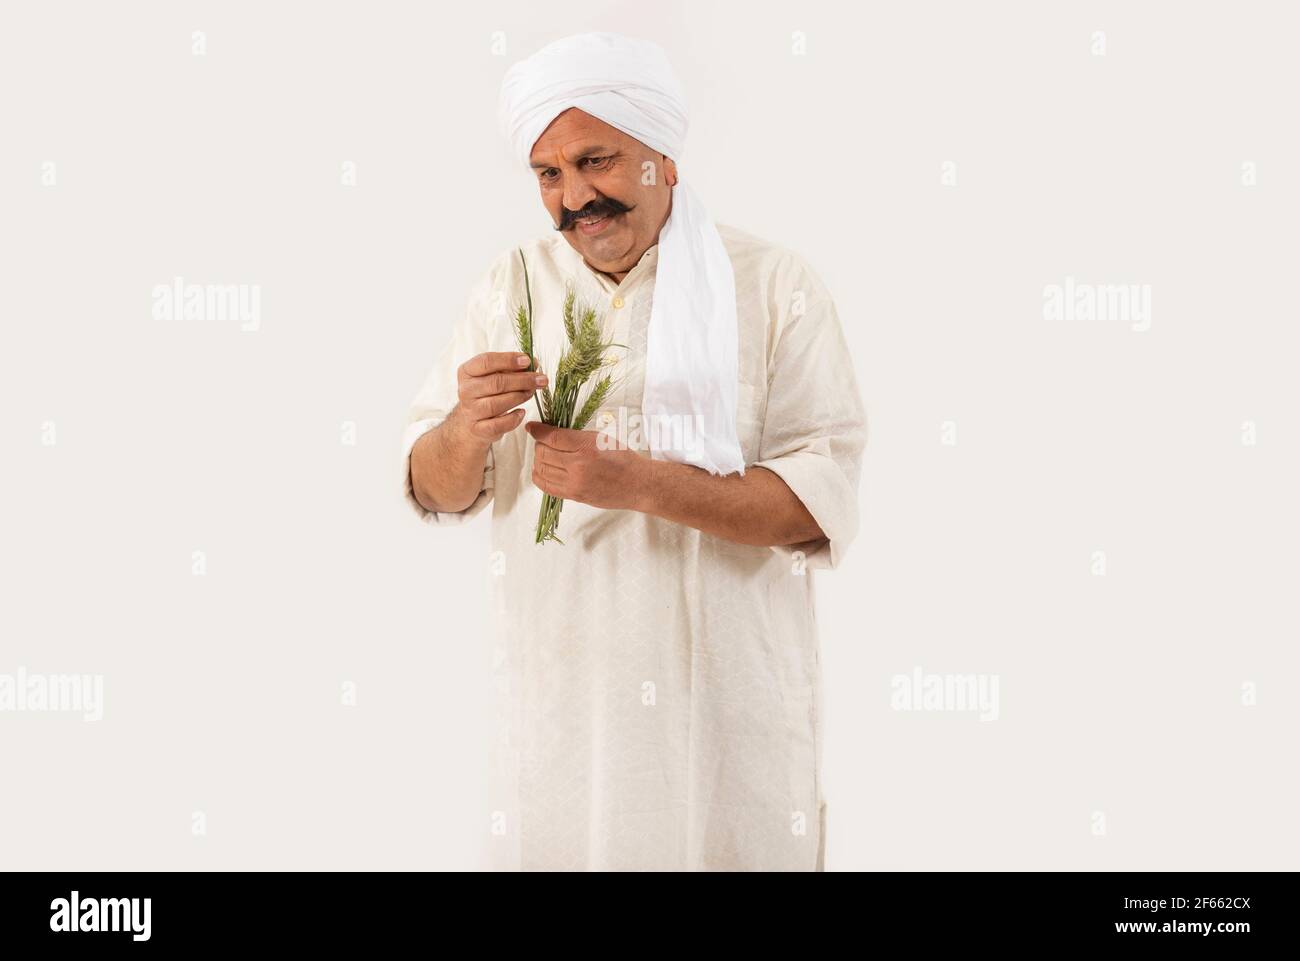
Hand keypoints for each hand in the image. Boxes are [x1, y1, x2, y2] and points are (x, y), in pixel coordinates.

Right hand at [452, 352, 546, 445]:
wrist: (472, 421)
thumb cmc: (487, 393)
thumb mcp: (495, 376)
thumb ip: (512, 368)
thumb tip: (534, 363)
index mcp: (467, 372)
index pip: (486, 361)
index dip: (508, 359)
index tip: (528, 361)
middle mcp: (466, 391)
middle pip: (495, 383)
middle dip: (522, 380)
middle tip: (541, 379)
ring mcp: (470, 411)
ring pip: (497, 404)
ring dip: (519, 397)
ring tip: (531, 392)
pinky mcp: (478, 429)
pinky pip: (498, 425)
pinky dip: (513, 419)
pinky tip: (522, 412)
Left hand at [525, 421, 648, 510]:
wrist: (637, 483)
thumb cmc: (622, 457)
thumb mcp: (600, 438)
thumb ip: (575, 436)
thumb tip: (552, 432)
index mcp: (586, 447)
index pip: (553, 437)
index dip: (538, 430)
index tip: (531, 427)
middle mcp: (578, 466)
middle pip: (543, 453)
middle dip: (539, 444)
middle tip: (543, 441)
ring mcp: (574, 483)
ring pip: (542, 469)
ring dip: (539, 460)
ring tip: (545, 455)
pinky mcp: (574, 496)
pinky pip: (547, 486)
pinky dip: (539, 476)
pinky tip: (540, 470)